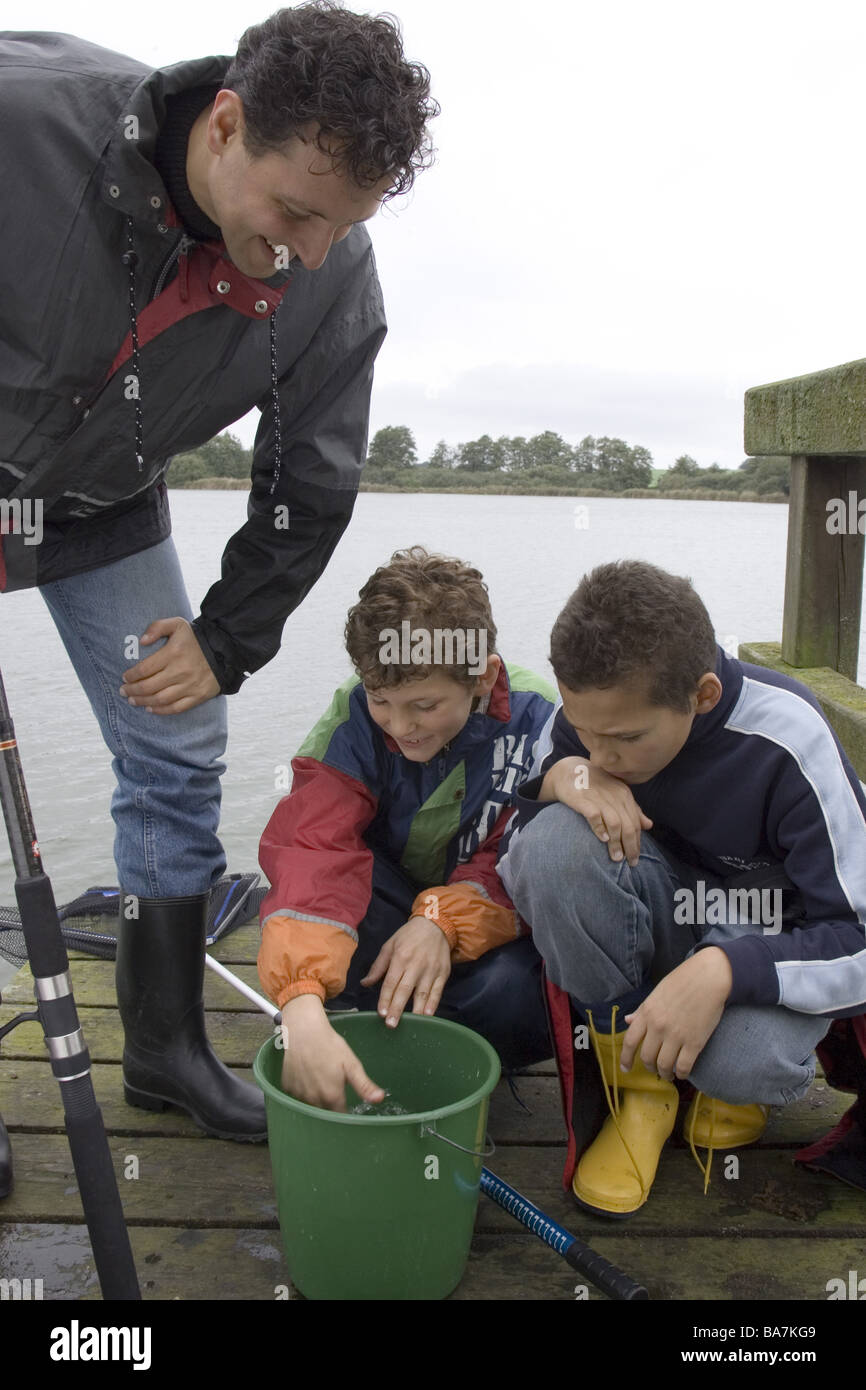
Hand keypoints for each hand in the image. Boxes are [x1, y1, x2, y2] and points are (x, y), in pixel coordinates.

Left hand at [119, 617, 220, 713]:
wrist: (224, 651)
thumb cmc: (196, 638)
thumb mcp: (177, 624)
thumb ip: (157, 627)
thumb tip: (142, 641)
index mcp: (173, 653)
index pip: (145, 669)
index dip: (131, 676)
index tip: (124, 678)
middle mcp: (181, 671)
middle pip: (149, 686)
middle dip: (132, 691)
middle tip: (123, 691)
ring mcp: (190, 685)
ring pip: (160, 699)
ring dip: (143, 702)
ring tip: (133, 701)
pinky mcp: (198, 696)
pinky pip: (176, 707)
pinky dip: (161, 710)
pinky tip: (150, 708)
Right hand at [278, 994, 385, 1111]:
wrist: (304, 1030)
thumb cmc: (329, 1045)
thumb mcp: (351, 1064)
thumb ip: (364, 1085)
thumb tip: (379, 1100)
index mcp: (331, 1096)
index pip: (340, 1116)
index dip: (345, 1112)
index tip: (348, 1104)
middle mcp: (313, 1099)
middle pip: (325, 1112)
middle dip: (331, 1105)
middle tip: (334, 1085)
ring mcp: (298, 1094)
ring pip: (311, 1104)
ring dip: (317, 1098)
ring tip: (321, 1077)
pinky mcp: (287, 1087)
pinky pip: (298, 1095)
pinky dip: (303, 1090)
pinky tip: (308, 1075)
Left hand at [361, 914, 452, 1027]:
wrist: (435, 925)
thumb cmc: (409, 935)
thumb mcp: (390, 945)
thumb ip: (378, 966)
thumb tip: (365, 983)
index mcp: (400, 957)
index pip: (391, 982)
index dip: (385, 998)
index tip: (381, 1013)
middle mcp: (416, 965)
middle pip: (405, 990)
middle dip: (397, 1008)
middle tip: (391, 1024)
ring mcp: (431, 970)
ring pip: (422, 993)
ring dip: (415, 1010)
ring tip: (410, 1024)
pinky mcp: (443, 973)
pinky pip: (437, 991)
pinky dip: (433, 1004)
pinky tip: (427, 1015)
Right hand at [545, 756, 652, 865]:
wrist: (569, 770)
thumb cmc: (595, 785)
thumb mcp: (616, 794)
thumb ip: (632, 809)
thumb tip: (649, 825)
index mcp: (624, 795)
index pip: (635, 823)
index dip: (637, 842)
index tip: (635, 859)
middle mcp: (614, 795)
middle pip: (628, 825)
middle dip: (631, 846)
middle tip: (629, 863)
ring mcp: (598, 797)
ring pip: (614, 822)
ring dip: (617, 842)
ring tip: (616, 858)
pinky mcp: (581, 799)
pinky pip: (594, 814)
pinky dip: (600, 827)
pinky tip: (603, 839)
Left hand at [620, 948, 732, 1080]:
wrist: (709, 977)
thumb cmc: (683, 981)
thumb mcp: (657, 993)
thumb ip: (642, 1010)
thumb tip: (627, 1020)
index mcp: (647, 1013)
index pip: (630, 1041)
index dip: (625, 1058)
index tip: (625, 1068)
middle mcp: (658, 1026)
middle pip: (646, 1057)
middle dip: (648, 1066)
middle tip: (653, 1068)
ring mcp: (676, 1036)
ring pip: (663, 1066)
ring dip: (664, 1074)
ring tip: (668, 1074)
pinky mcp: (695, 1043)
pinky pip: (683, 1067)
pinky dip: (681, 1074)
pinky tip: (682, 1073)